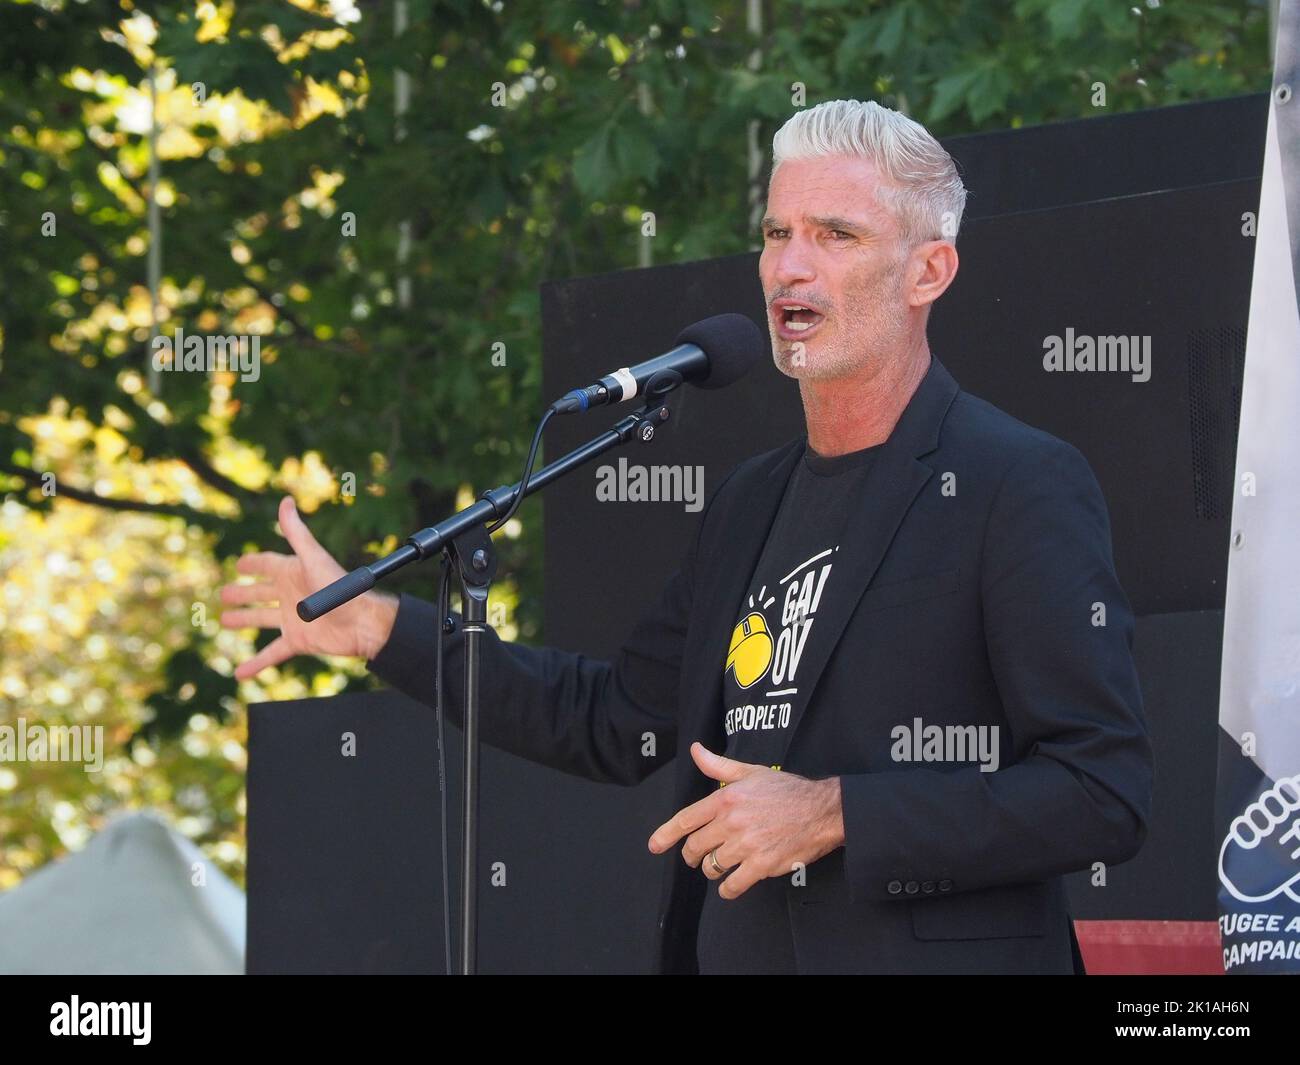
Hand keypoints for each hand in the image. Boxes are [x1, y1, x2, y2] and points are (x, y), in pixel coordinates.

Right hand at [219, 495, 398, 679]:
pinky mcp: (298, 641)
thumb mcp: (313, 559)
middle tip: (223, 594)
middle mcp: (292, 595)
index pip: (267, 564)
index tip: (239, 563)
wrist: (362, 624)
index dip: (253, 564)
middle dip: (242, 592)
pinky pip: (271, 654)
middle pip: (261, 592)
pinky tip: (239, 673)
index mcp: (294, 572)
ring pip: (262, 619)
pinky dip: (256, 663)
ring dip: (243, 620)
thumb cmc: (340, 589)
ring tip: (224, 621)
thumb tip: (285, 501)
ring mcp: (293, 619)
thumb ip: (297, 533)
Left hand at [647, 742, 844, 898]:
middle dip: (692, 855)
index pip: (687, 819)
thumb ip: (719, 765)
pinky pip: (733, 885)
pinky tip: (730, 885)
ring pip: (713, 867)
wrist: (822, 810)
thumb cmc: (788, 790)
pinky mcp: (761, 865)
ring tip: (720, 866)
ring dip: (712, 870)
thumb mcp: (751, 772)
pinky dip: (728, 889)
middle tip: (696, 858)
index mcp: (726, 798)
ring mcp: (746, 845)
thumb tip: (696, 751)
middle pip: (696, 847)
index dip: (666, 835)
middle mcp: (731, 821)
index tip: (655, 846)